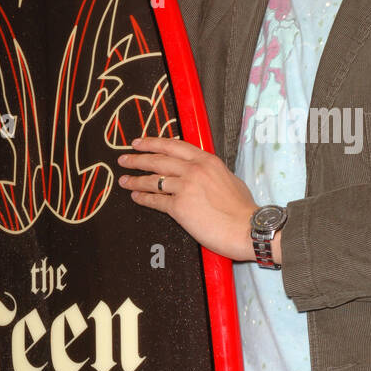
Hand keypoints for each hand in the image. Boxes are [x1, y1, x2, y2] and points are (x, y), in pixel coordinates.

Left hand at [118, 137, 257, 261]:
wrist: (247, 227)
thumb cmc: (242, 208)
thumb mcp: (229, 178)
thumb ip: (210, 172)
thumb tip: (201, 173)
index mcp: (206, 160)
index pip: (173, 146)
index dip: (153, 143)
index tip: (139, 143)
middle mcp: (194, 170)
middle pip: (158, 160)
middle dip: (137, 159)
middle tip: (124, 158)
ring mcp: (185, 187)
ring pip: (153, 180)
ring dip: (135, 180)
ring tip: (124, 180)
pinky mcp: (179, 207)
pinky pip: (155, 201)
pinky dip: (143, 198)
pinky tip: (136, 197)